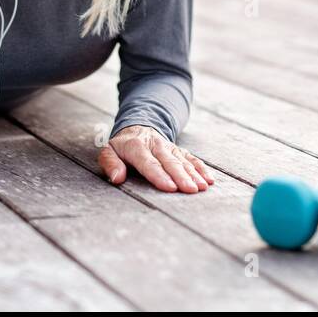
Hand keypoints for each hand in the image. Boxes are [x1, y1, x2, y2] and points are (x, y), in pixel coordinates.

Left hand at [98, 124, 214, 192]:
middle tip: (190, 189)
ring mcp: (169, 147)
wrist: (137, 127)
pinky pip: (191, 158)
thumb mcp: (108, 151)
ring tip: (201, 187)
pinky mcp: (178, 150)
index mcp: (136, 146)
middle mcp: (155, 145)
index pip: (149, 163)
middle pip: (169, 162)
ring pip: (182, 160)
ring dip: (193, 173)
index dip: (160, 175)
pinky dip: (201, 168)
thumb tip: (117, 178)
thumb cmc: (121, 147)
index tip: (170, 187)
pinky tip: (209, 179)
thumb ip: (110, 164)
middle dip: (181, 176)